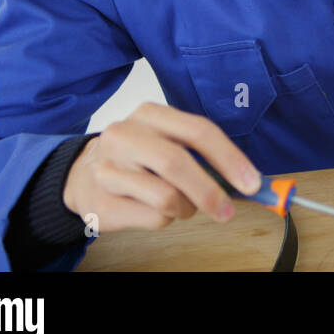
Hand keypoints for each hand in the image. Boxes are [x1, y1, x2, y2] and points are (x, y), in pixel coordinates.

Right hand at [63, 102, 262, 233]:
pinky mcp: (101, 200)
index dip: (230, 158)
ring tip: (181, 205)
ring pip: (166, 196)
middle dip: (210, 191)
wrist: (81, 175)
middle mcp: (126, 134)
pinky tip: (153, 208)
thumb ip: (202, 153)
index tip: (252, 182)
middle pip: (178, 163)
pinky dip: (165, 219)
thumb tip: (247, 179)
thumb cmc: (138, 157)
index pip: (198, 131)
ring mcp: (109, 167)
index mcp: (151, 114)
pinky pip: (152, 217)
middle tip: (227, 211)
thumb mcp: (166, 140)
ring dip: (186, 208)